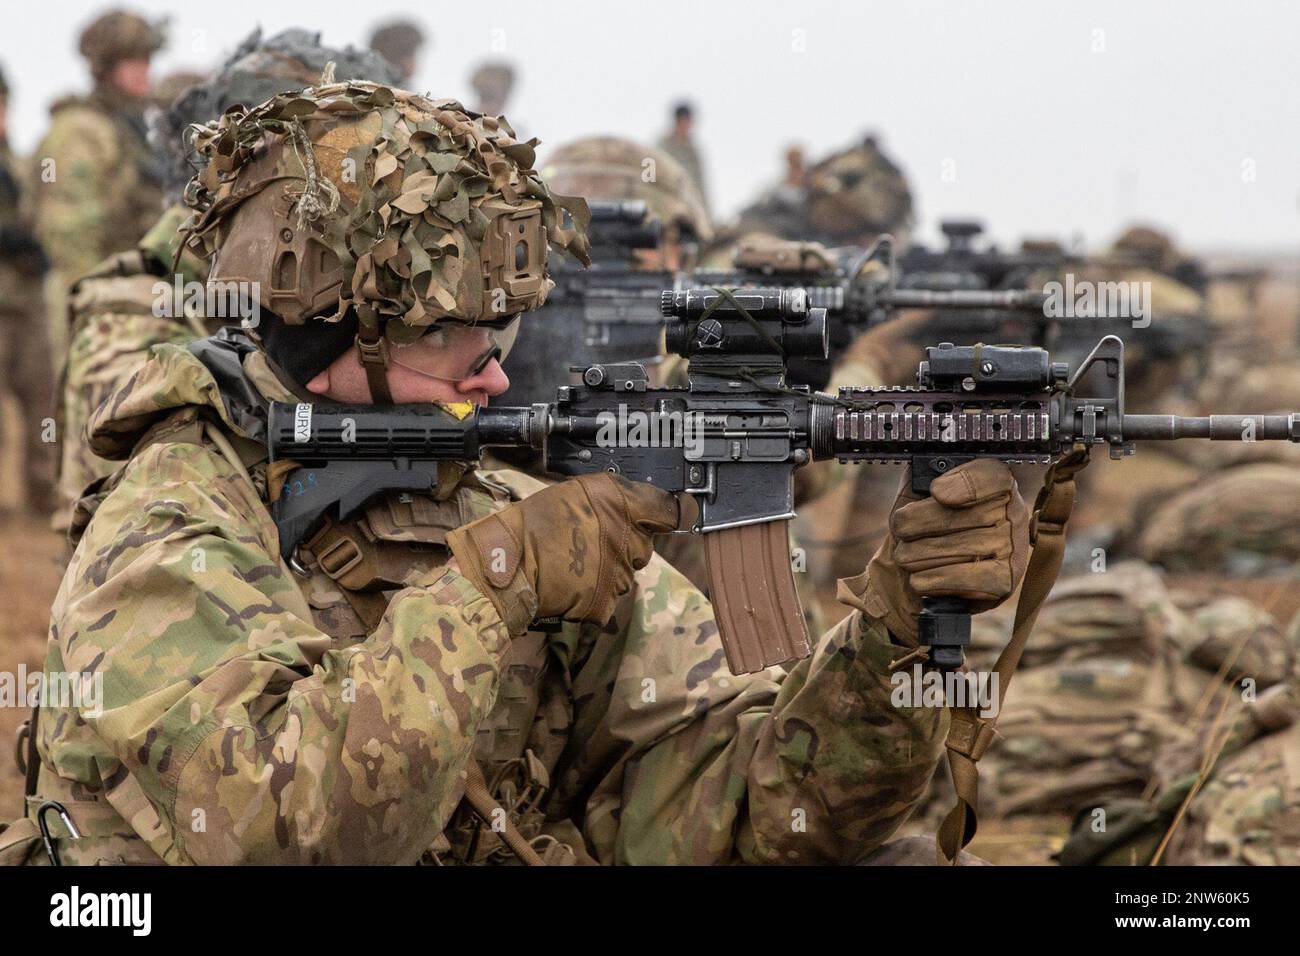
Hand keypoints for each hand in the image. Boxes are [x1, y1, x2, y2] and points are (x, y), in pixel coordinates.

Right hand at [447, 473, 695, 634]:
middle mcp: (626, 536)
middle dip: (626, 543)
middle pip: (644, 543)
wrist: (505, 568)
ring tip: (573, 562)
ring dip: (609, 569)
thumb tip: (633, 506)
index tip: (671, 514)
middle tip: (592, 541)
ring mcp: (619, 572)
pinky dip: (595, 594)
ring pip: (627, 572)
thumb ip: (609, 499)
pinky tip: (571, 584)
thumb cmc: (529, 526)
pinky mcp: (607, 602)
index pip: (668, 509)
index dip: (669, 512)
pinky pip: (610, 597)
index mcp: (618, 502)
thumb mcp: (571, 494)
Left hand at [840, 460, 1029, 644]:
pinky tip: (919, 577)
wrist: (940, 569)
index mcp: (999, 483)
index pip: (990, 476)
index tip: (936, 491)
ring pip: (950, 549)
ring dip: (914, 556)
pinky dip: (928, 579)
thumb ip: (924, 474)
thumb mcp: (923, 489)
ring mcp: (1013, 549)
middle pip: (956, 516)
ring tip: (905, 556)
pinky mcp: (1004, 581)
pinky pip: (957, 578)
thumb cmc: (930, 524)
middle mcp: (1013, 513)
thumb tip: (939, 490)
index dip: (963, 482)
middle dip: (914, 526)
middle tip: (900, 531)